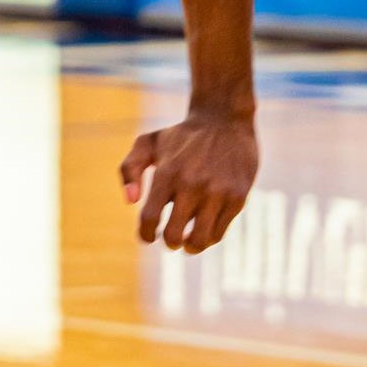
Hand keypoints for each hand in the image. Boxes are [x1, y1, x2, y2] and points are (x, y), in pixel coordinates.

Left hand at [120, 115, 257, 253]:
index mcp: (167, 173)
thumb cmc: (181, 137)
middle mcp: (192, 184)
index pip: (149, 218)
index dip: (146, 234)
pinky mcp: (238, 197)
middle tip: (170, 238)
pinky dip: (208, 237)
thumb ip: (129, 169)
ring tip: (187, 241)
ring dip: (190, 246)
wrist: (224, 120)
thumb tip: (131, 201)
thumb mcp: (147, 142)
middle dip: (168, 242)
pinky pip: (219, 232)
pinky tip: (203, 229)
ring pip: (200, 240)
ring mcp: (217, 192)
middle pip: (174, 235)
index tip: (148, 236)